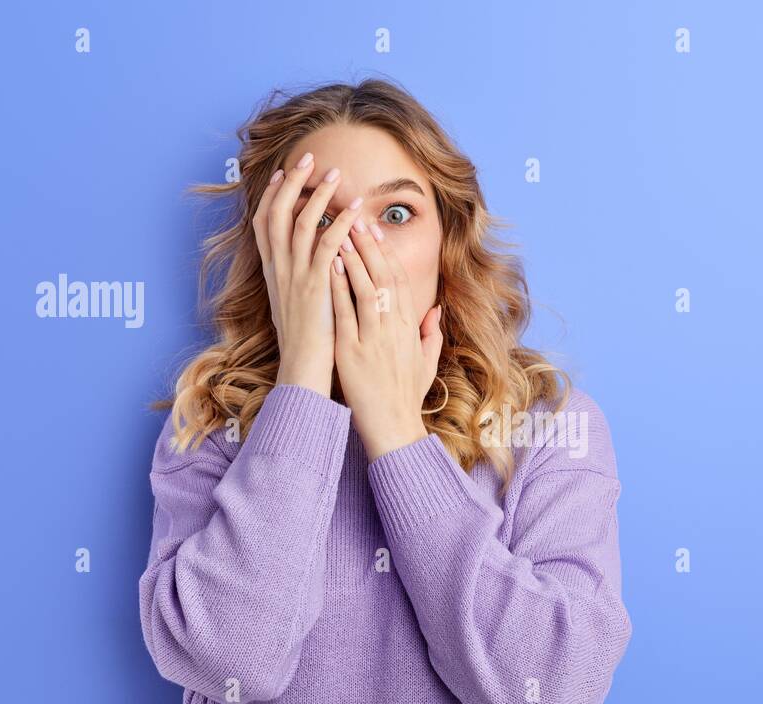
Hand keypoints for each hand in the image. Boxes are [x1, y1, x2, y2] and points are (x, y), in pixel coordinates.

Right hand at [252, 153, 364, 395]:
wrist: (303, 369)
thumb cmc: (306, 341)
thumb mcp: (294, 304)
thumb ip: (298, 278)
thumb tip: (309, 262)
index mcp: (272, 271)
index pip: (265, 221)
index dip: (274, 194)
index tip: (284, 172)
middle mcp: (278, 269)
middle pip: (278, 211)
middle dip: (292, 181)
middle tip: (309, 157)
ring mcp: (294, 277)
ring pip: (301, 222)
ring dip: (318, 194)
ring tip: (335, 173)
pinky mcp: (315, 287)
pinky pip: (327, 246)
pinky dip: (341, 224)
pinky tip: (356, 210)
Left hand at [329, 214, 442, 459]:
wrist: (393, 428)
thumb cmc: (406, 398)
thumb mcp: (426, 364)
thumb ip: (431, 335)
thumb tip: (435, 311)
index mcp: (410, 329)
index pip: (400, 280)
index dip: (386, 252)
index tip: (374, 230)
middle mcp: (394, 328)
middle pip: (384, 275)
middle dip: (369, 244)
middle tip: (355, 216)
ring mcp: (374, 338)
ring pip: (366, 287)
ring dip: (354, 257)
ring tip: (339, 230)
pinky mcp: (353, 352)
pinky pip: (345, 313)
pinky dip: (337, 287)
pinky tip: (326, 266)